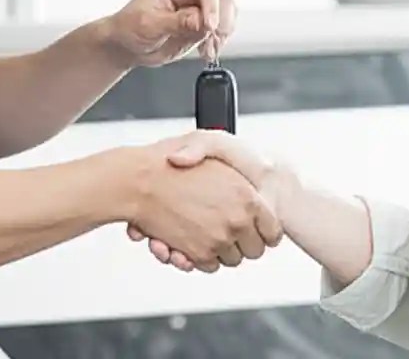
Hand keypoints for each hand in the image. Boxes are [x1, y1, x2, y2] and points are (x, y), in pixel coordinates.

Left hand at [102, 0, 236, 67]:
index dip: (212, 6)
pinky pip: (220, 31)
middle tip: (213, 37)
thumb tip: (200, 20)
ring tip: (208, 48)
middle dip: (222, 20)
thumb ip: (177, 22)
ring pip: (225, 14)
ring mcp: (197, 11)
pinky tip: (207, 51)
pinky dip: (218, 42)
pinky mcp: (200, 27)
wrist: (125, 46)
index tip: (209, 26)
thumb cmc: (128, 28)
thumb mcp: (149, 24)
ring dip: (222, 33)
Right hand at [127, 135, 282, 272]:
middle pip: (254, 251)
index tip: (255, 229)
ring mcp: (217, 240)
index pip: (273, 231)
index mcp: (247, 197)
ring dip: (220, 251)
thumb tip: (245, 186)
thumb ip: (233, 165)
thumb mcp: (207, 143)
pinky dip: (198, 258)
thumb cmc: (166, 160)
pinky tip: (190, 240)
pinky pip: (207, 266)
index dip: (264, 231)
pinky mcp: (196, 254)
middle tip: (227, 229)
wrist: (136, 180)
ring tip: (205, 231)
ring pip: (231, 260)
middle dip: (242, 243)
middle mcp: (236, 222)